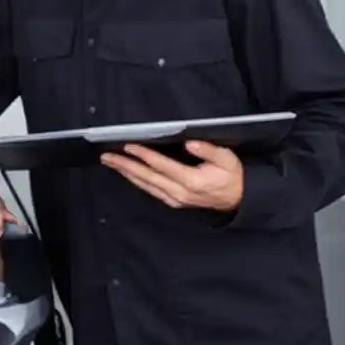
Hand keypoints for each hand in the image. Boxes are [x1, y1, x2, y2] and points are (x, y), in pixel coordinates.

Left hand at [100, 140, 243, 211]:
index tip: (128, 145)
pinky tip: (127, 173)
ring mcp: (175, 199)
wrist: (238, 199)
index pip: (162, 165)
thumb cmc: (231, 175)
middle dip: (125, 165)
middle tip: (106, 156)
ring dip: (127, 173)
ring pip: (146, 185)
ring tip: (110, 162)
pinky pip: (150, 190)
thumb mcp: (227, 159)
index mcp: (192, 181)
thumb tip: (189, 143)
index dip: (144, 155)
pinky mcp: (174, 202)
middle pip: (147, 177)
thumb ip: (209, 150)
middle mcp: (180, 192)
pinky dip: (136, 181)